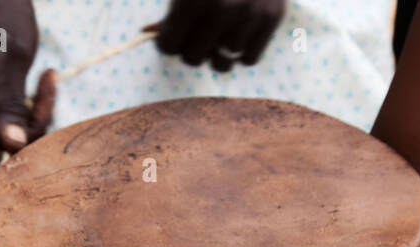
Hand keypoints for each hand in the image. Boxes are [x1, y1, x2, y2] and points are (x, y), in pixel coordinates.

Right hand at [0, 0, 55, 180]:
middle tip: (45, 102)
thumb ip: (9, 101)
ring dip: (29, 126)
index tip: (18, 137)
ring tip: (47, 87)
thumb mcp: (11, 56)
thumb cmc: (2, 17)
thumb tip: (12, 146)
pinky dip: (29, 117)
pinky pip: (4, 128)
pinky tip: (43, 87)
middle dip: (17, 136)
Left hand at [153, 0, 284, 70]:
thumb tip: (147, 32)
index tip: (171, 36)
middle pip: (193, 58)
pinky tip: (238, 35)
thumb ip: (171, 9)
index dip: (167, 41)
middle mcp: (223, 10)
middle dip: (191, 48)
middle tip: (196, 35)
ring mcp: (249, 16)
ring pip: (223, 62)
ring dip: (218, 51)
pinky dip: (242, 52)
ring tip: (219, 34)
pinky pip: (249, 59)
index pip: (169, 46)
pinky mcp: (272, 18)